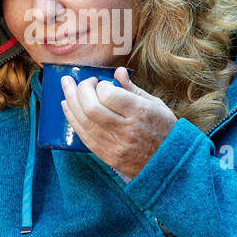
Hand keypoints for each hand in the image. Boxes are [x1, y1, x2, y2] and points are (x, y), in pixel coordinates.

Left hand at [60, 67, 176, 181]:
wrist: (169, 164)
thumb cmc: (164, 130)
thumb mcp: (155, 105)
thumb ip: (133, 89)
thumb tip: (117, 72)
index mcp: (140, 113)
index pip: (108, 94)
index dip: (100, 85)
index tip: (103, 83)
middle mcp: (125, 130)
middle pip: (91, 107)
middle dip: (81, 89)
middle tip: (84, 82)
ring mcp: (114, 145)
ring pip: (83, 121)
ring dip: (70, 100)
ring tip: (67, 86)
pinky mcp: (106, 156)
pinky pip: (83, 136)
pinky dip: (72, 118)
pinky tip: (67, 106)